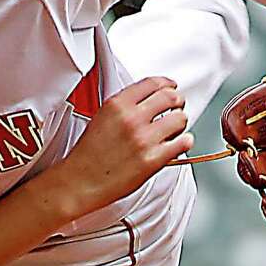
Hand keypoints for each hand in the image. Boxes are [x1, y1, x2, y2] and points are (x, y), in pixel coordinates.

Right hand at [63, 76, 192, 216]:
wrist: (80, 182)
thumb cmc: (88, 156)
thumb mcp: (100, 118)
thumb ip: (124, 107)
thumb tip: (147, 102)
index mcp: (117, 105)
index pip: (153, 83)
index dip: (167, 84)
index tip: (171, 87)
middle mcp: (132, 119)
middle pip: (170, 97)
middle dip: (177, 101)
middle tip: (177, 107)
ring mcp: (144, 139)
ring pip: (180, 119)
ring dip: (181, 122)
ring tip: (175, 129)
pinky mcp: (153, 160)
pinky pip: (183, 143)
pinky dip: (185, 142)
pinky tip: (178, 144)